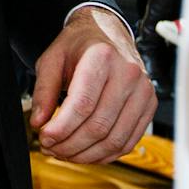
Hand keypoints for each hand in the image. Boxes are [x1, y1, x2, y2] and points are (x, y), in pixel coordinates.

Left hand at [30, 7, 157, 163]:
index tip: (44, 137)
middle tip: (50, 148)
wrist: (109, 34)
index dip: (61, 128)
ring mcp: (143, 91)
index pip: (82, 104)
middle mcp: (128, 73)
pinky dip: (105, 154)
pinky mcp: (149, 106)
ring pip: (114, 140)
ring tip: (64, 153)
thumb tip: (39, 122)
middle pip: (98, 126)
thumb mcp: (53, 59)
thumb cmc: (80, 46)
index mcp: (102, 57)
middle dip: (70, 145)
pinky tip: (85, 153)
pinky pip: (128, 142)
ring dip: (86, 155)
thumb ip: (44, 89)